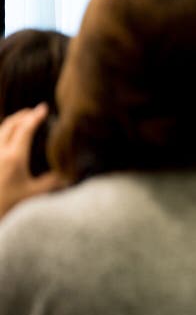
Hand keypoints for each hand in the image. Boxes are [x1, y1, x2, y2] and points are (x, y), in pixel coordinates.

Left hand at [0, 104, 64, 218]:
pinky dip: (4, 135)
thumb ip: (52, 182)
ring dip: (11, 123)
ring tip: (22, 120)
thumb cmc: (8, 206)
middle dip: (22, 115)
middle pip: (9, 126)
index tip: (43, 108)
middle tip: (34, 111)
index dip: (35, 117)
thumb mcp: (35, 195)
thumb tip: (69, 174)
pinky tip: (9, 138)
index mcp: (13, 158)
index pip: (25, 130)